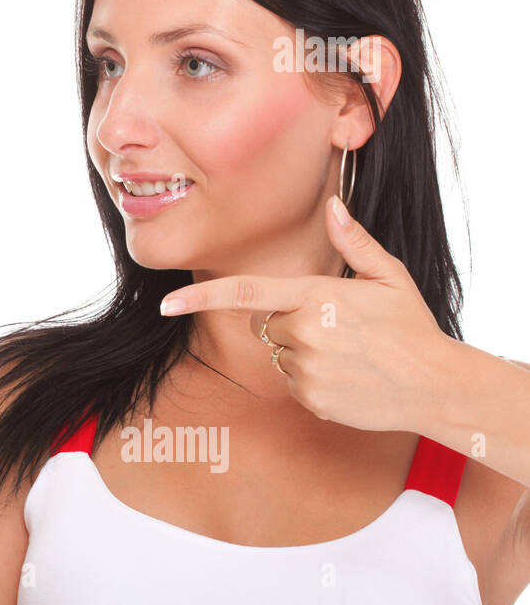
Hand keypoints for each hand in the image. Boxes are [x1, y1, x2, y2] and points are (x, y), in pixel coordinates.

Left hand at [157, 194, 455, 432]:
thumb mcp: (389, 277)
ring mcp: (304, 370)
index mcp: (315, 297)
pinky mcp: (309, 399)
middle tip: (339, 328)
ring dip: (303, 353)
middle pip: (268, 324)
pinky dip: (313, 380)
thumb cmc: (412, 327)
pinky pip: (293, 384)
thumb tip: (332, 204)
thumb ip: (354, 242)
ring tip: (349, 354)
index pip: (244, 293)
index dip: (200, 297)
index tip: (166, 302)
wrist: (438, 386)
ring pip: (279, 354)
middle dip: (292, 322)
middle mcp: (302, 333)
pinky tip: (348, 377)